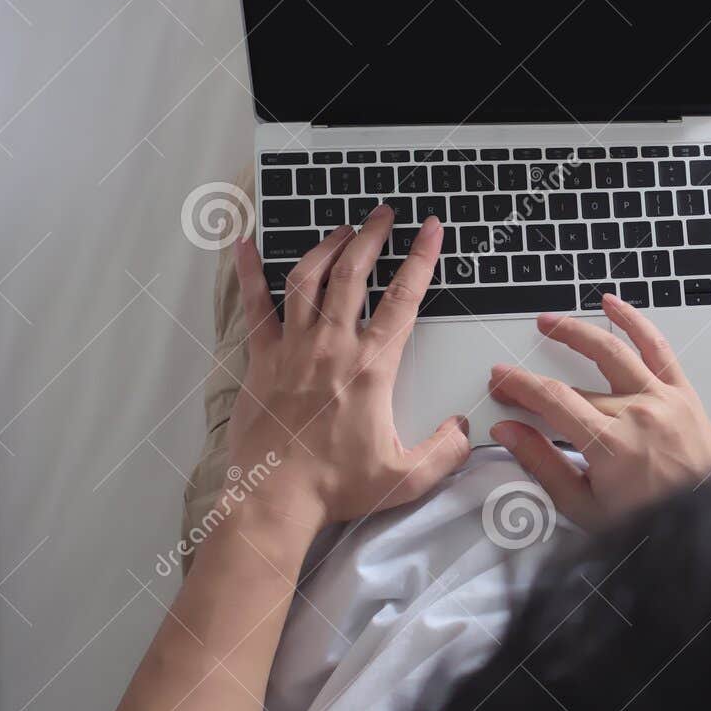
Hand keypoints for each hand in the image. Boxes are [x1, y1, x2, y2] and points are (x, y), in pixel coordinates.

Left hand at [224, 209, 468, 530]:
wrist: (275, 497)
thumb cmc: (335, 486)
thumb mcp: (407, 477)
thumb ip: (444, 450)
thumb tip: (464, 428)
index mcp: (371, 367)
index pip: (403, 299)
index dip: (420, 258)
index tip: (429, 229)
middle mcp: (331, 347)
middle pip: (353, 273)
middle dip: (372, 235)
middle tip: (383, 213)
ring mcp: (292, 348)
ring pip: (307, 278)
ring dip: (326, 246)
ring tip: (342, 229)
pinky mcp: (261, 359)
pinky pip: (254, 305)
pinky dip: (250, 270)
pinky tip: (245, 243)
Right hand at [487, 292, 710, 527]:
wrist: (705, 524)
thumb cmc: (647, 521)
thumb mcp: (584, 505)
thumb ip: (542, 464)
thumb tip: (508, 432)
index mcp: (610, 445)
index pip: (552, 400)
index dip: (519, 386)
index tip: (500, 381)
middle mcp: (637, 414)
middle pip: (574, 385)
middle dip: (535, 380)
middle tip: (511, 378)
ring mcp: (663, 399)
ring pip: (613, 352)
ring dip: (576, 333)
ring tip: (549, 323)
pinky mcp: (683, 394)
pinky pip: (658, 347)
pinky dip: (634, 321)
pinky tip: (612, 304)